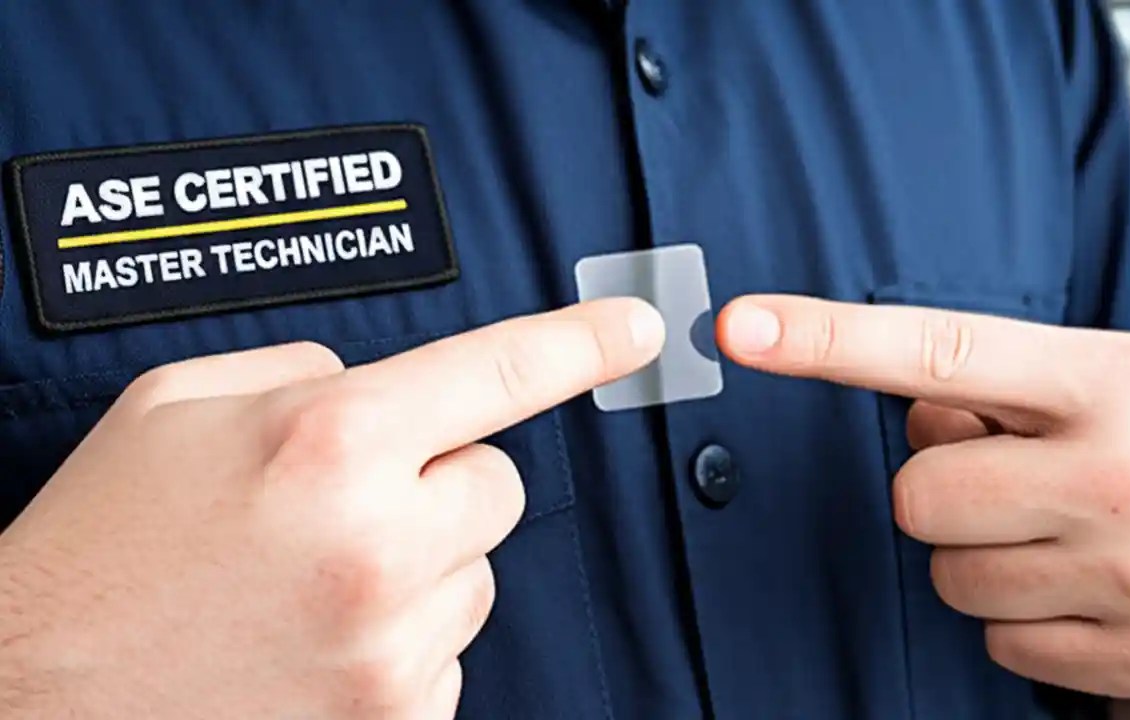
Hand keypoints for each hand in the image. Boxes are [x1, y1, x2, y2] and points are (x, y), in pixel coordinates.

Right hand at [0, 298, 663, 718]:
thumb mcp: (179, 408)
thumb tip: (382, 387)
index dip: (581, 342)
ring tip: (310, 581)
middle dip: (439, 481)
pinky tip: (316, 640)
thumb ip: (305, 376)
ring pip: (475, 573)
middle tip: (346, 501)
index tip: (637, 327)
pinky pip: (447, 652)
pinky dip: (401, 639)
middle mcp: (377, 543)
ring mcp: (391, 645)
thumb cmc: (103, 547)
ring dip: (419, 566)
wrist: (35, 696)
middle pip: (495, 484)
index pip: (498, 372)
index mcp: (329, 442)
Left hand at [719, 294, 1129, 699]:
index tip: (740, 327)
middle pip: (915, 497)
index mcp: (1109, 379)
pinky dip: (1026, 621)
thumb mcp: (1114, 374)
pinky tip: (1090, 585)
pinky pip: (999, 647)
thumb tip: (912, 414)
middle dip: (944, 492)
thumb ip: (998, 385)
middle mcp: (1125, 473)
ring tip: (1066, 531)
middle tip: (1018, 479)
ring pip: (949, 579)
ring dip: (984, 558)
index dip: (826, 339)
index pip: (941, 349)